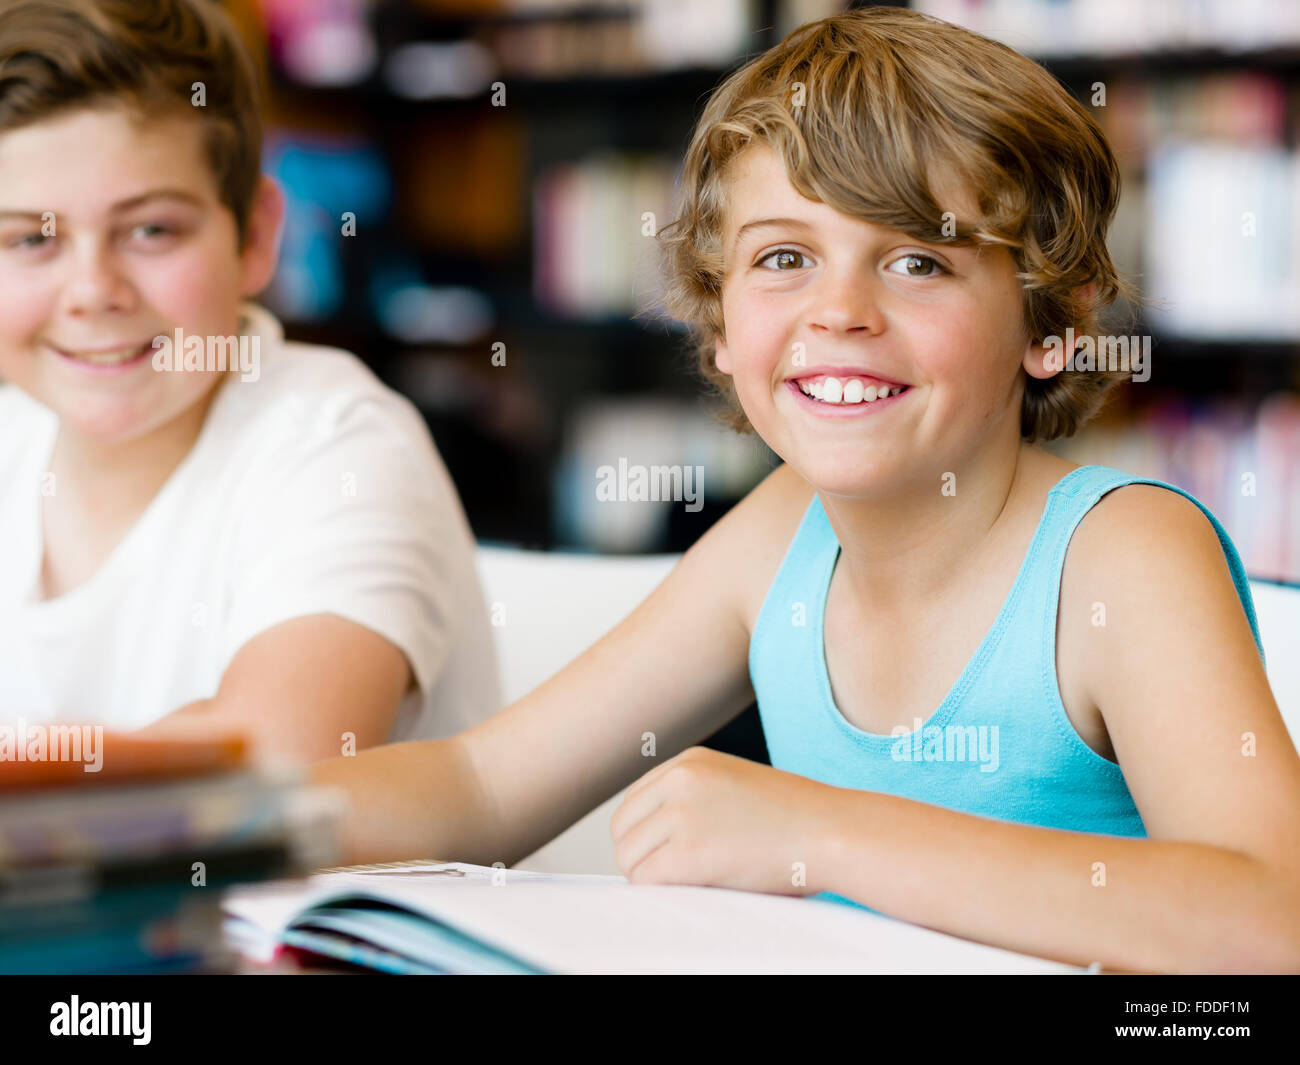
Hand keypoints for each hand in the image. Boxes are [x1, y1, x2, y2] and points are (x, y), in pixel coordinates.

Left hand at [609, 746, 844, 895]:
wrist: (832, 831)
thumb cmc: (797, 819)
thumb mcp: (736, 786)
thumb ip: (696, 798)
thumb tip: (656, 838)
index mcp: (690, 761)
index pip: (634, 801)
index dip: (644, 834)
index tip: (661, 854)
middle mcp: (680, 780)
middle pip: (623, 828)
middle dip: (640, 856)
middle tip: (671, 876)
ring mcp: (682, 814)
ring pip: (629, 856)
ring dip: (650, 876)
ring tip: (687, 884)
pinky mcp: (688, 851)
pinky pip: (646, 879)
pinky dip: (660, 892)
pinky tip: (690, 890)